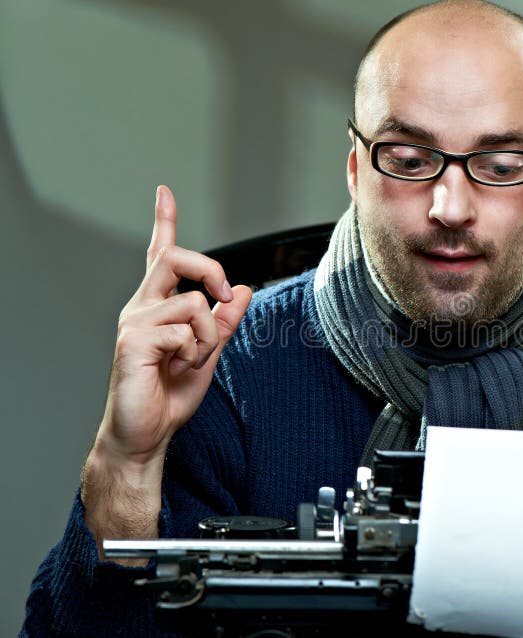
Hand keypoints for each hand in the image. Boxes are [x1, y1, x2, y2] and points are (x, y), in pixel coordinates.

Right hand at [96, 185, 251, 465]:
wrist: (148, 432)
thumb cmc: (170, 394)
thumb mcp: (209, 352)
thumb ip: (224, 321)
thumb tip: (243, 290)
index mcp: (157, 305)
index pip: (161, 256)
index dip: (164, 222)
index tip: (165, 192)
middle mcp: (142, 307)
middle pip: (177, 258)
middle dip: (211, 270)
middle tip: (224, 297)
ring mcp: (134, 322)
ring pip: (194, 303)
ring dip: (208, 338)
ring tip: (190, 362)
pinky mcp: (133, 341)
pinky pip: (186, 330)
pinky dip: (195, 353)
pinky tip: (177, 369)